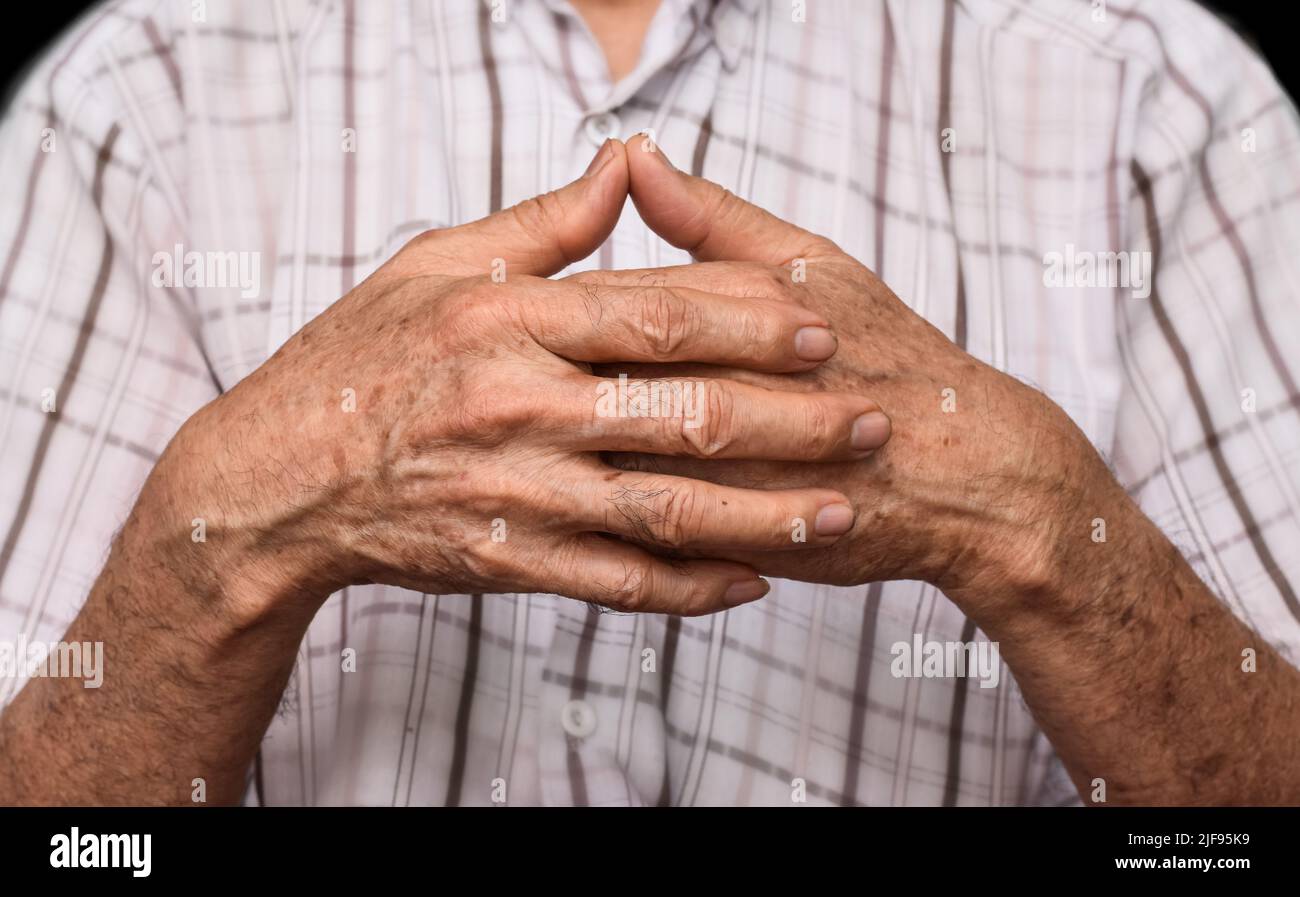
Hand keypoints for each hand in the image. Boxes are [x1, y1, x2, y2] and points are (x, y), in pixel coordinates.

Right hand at [148, 140, 891, 617]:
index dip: (750, 322)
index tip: (822, 327)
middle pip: (683, 412)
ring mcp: (516, 490)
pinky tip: (750, 581)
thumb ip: (543, 222)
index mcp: (507, 317)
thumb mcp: (437, 263)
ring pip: (666, 507)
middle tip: (868, 422)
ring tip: (839, 511)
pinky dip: (689, 586)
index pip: (655, 314)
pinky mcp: (508, 559)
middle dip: (791, 421)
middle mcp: (519, 405)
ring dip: (764, 514)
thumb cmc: (357, 359)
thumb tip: (627, 163)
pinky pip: (616, 581)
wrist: (277, 479)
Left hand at [586, 136, 1113, 607]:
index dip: (562, 311)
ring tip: (546, 443)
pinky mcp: (731, 535)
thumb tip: (633, 155)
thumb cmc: (888, 354)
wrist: (965, 471)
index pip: (609, 304)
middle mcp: (724, 385)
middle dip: (553, 382)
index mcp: (734, 309)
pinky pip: (642, 527)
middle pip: (597, 379)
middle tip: (520, 384)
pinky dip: (609, 514)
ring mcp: (725, 467)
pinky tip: (583, 504)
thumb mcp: (812, 263)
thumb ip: (713, 217)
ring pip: (610, 454)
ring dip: (569, 450)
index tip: (534, 319)